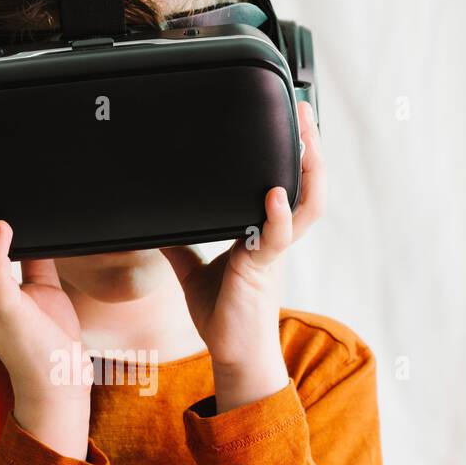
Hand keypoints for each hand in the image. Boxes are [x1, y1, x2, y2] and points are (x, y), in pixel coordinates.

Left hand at [161, 100, 326, 410]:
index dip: (291, 153)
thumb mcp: (193, 271)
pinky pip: (278, 239)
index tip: (290, 120)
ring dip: (307, 171)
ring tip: (305, 138)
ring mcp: (273, 252)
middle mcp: (276, 237)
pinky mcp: (263, 271)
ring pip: (305, 205)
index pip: (284, 183)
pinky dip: (279, 216)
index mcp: (264, 233)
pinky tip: (273, 194)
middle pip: (305, 184)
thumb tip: (157, 224)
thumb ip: (180, 245)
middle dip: (309, 147)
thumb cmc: (222, 315)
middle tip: (304, 110)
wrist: (231, 353)